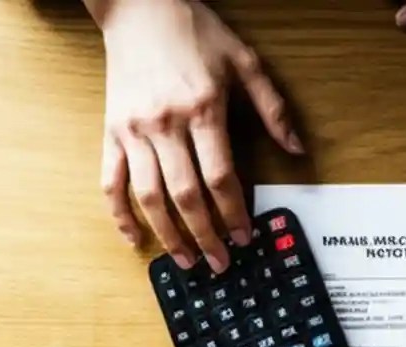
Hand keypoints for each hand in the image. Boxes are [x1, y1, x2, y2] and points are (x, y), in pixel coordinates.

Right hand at [94, 0, 302, 270]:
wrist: (139, 5)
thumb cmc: (194, 31)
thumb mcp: (245, 61)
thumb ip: (272, 108)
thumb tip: (295, 149)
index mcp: (202, 109)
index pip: (221, 177)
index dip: (235, 213)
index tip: (245, 237)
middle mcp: (165, 125)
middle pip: (187, 195)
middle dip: (206, 236)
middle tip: (220, 263)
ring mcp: (134, 131)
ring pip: (149, 196)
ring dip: (168, 235)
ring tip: (185, 260)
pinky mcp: (111, 132)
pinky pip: (110, 181)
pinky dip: (119, 214)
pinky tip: (134, 238)